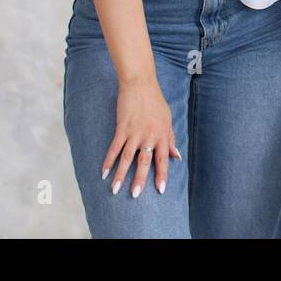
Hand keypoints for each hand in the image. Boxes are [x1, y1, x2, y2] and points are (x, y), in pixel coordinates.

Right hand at [104, 77, 180, 197]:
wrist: (141, 84)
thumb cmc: (156, 102)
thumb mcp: (167, 119)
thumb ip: (171, 139)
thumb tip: (177, 156)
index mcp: (162, 135)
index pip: (163, 160)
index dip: (162, 175)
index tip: (160, 190)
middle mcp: (149, 136)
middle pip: (144, 162)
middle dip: (139, 180)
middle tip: (135, 196)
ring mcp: (135, 132)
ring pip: (127, 158)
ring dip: (120, 175)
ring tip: (115, 190)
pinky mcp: (122, 128)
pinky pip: (114, 148)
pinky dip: (108, 161)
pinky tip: (103, 173)